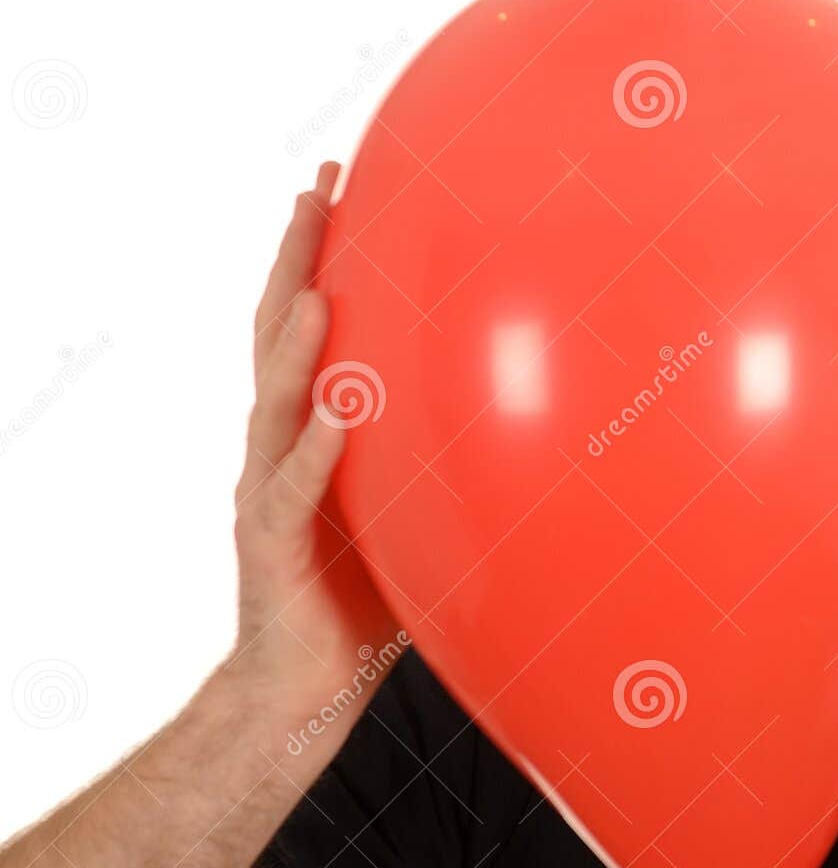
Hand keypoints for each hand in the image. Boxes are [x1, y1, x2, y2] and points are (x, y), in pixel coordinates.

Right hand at [225, 162, 400, 717]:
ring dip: (296, 346)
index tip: (342, 182)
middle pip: (278, 335)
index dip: (317, 254)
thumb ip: (446, 463)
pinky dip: (315, 452)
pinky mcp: (270, 544)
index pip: (309, 327)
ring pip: (274, 402)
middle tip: (316, 186)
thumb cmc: (362, 600)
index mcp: (310, 432)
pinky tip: (339, 416)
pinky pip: (291, 491)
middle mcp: (279, 446)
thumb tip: (540, 425)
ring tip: (318, 288)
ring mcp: (267, 491)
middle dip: (293, 259)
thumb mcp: (416, 515)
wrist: (301, 685)